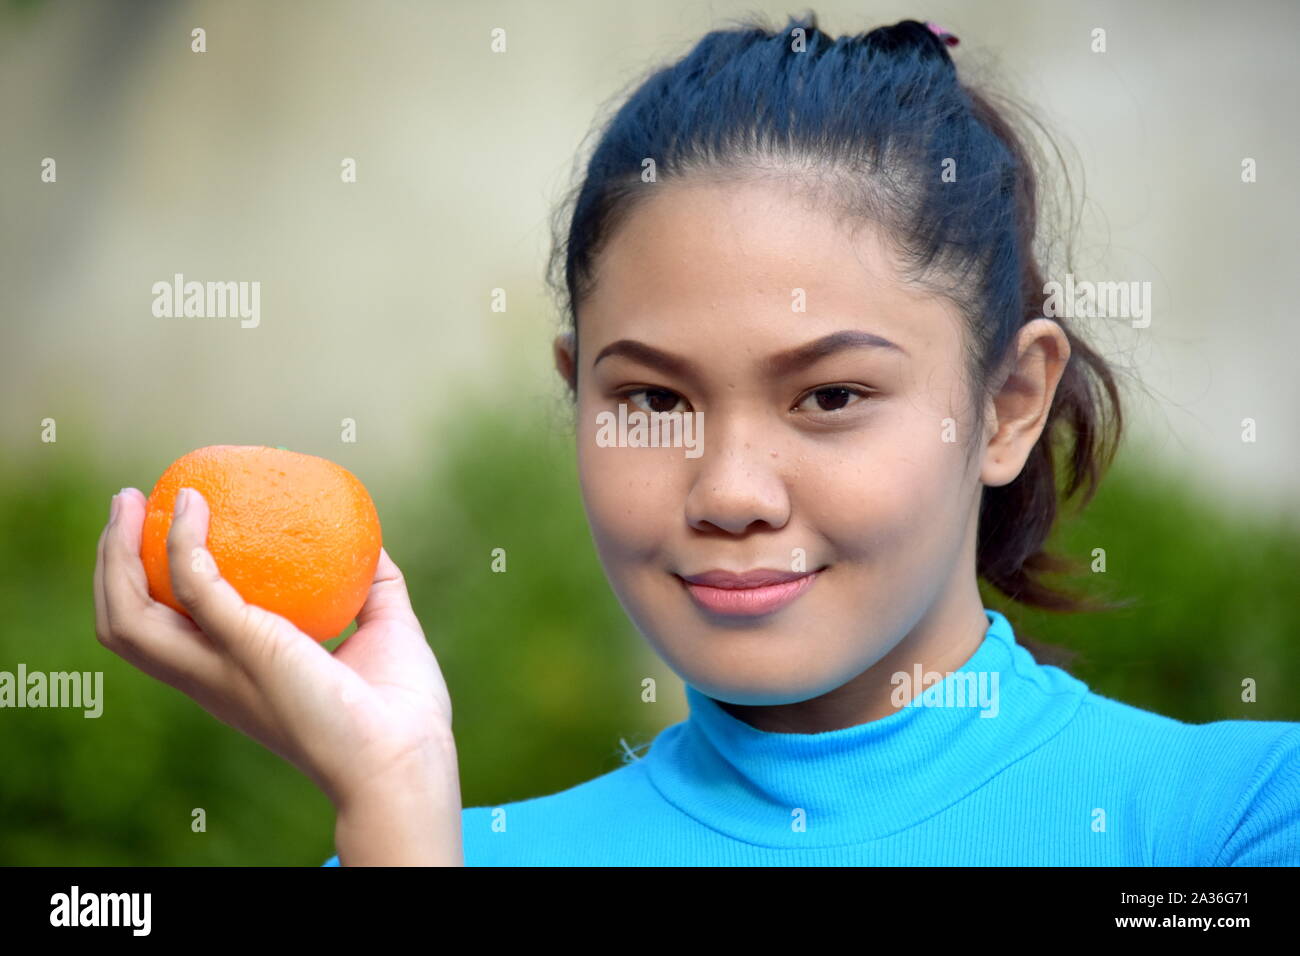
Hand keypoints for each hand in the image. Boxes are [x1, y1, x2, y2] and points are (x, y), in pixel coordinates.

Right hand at [93, 486, 459, 815]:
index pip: (160, 636)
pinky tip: (195, 505)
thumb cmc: (402, 707)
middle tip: (128, 505)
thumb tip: (369, 544)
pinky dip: (184, 540)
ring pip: (130, 615)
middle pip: (124, 625)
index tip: (156, 530)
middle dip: (110, 563)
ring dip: (118, 553)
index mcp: (233, 677)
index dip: (143, 587)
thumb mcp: (381, 630)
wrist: (405, 751)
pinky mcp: (246, 646)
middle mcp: (212, 677)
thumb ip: (371, 587)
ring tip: (132, 501)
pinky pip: (195, 584)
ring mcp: (221, 666)